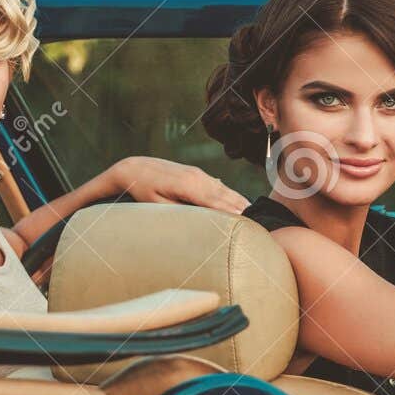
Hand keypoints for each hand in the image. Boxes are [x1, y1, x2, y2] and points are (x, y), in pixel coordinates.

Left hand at [112, 156, 247, 213]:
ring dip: (241, 203)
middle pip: (225, 197)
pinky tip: (242, 203)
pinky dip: (232, 195)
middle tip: (259, 226)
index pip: (216, 203)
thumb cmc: (143, 189)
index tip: (247, 225)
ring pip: (225, 190)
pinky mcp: (198, 174)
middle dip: (242, 210)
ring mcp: (199, 174)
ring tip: (256, 216)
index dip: (232, 215)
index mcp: (188, 186)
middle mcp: (198, 177)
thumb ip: (179, 212)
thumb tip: (199, 219)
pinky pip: (219, 186)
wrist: (135, 168)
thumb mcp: (157, 204)